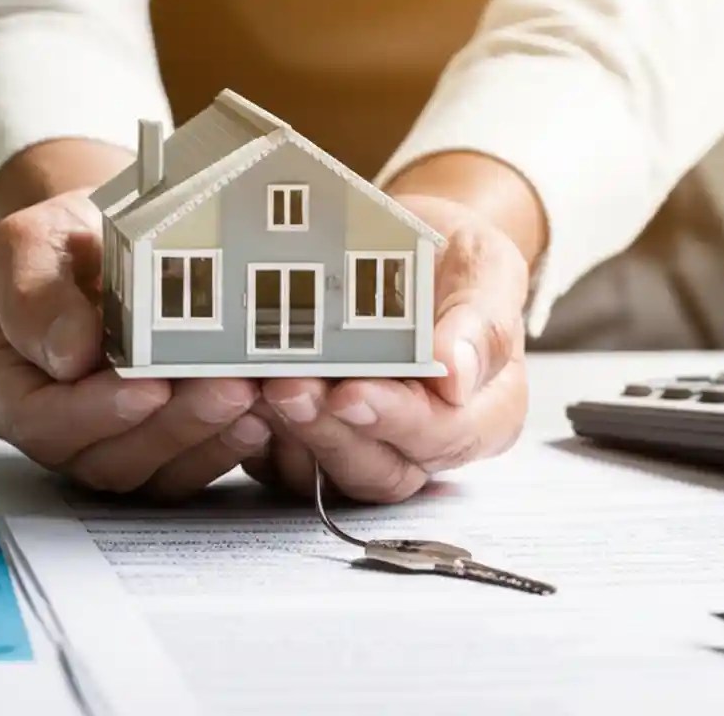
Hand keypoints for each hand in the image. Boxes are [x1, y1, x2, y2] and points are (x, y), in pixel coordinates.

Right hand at [0, 189, 272, 499]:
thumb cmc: (61, 246)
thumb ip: (34, 297)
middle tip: (227, 386)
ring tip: (251, 393)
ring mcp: (112, 448)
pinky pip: (191, 469)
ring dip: (208, 436)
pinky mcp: (161, 453)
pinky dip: (228, 447)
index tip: (149, 384)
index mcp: (11, 391)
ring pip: (156, 470)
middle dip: (173, 425)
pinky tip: (262, 416)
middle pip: (108, 457)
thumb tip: (68, 354)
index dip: (98, 411)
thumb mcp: (28, 247)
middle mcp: (59, 433)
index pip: (43, 422)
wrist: (106, 243)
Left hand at [244, 193, 529, 501]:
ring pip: (325, 475)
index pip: (443, 436)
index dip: (396, 420)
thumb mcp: (487, 270)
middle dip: (329, 432)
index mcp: (483, 414)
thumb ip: (481, 322)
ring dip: (287, 435)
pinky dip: (254, 434)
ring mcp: (366, 447)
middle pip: (380, 469)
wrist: (408, 249)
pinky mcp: (312, 444)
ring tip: (255, 385)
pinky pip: (279, 460)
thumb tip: (458, 374)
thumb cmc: (454, 264)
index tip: (353, 391)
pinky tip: (236, 393)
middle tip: (289, 385)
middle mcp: (425, 444)